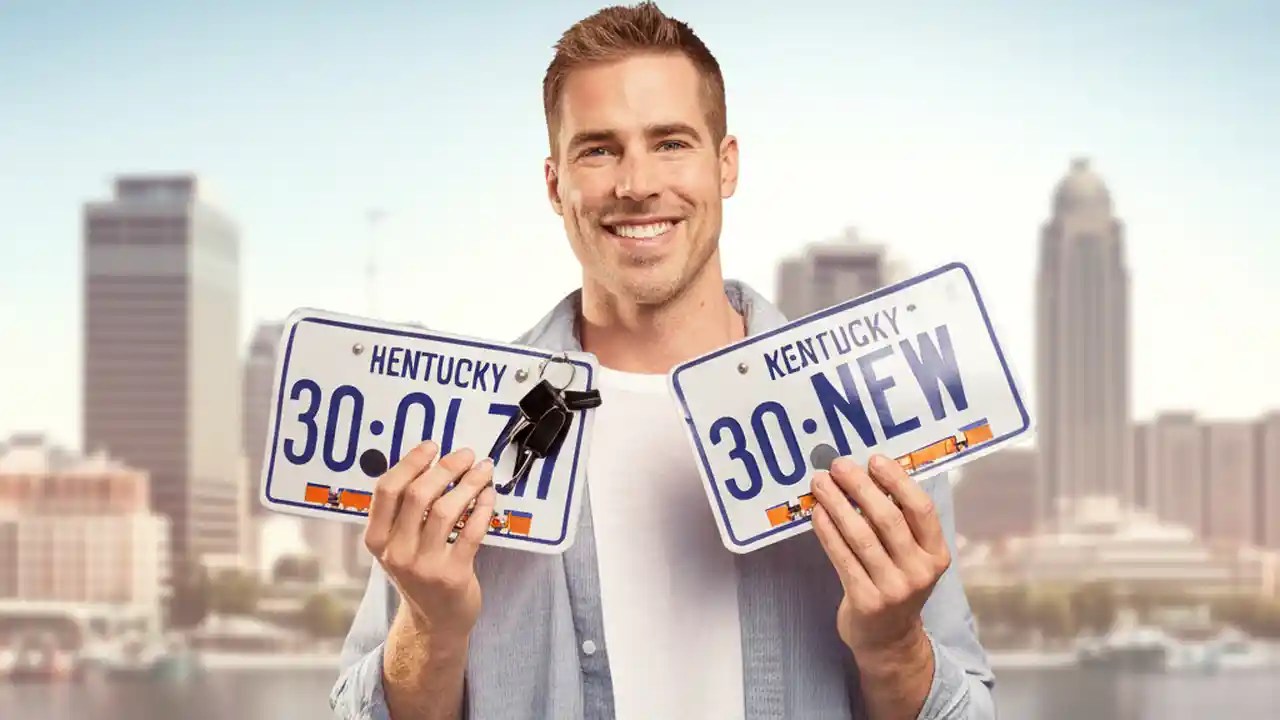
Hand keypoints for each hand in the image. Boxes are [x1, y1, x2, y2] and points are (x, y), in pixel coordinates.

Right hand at [364, 441, 496, 641]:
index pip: (386, 490)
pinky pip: (471, 531)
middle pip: (418, 495)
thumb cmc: (420, 571)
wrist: (435, 622)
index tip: (432, 446)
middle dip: (445, 467)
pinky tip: (489, 495)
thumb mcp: (399, 544)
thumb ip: (405, 510)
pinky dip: (482, 508)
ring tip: (483, 469)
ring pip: (446, 510)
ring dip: (468, 483)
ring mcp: (424, 566)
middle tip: (466, 454)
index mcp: (377, 539)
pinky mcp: (453, 575)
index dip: (410, 462)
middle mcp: (396, 552)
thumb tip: (432, 460)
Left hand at [809, 454, 949, 660]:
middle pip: (888, 519)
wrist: (888, 639)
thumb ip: (900, 523)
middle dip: (860, 487)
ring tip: (820, 483)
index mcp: (936, 555)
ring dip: (837, 504)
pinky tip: (817, 512)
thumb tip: (868, 474)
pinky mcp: (866, 600)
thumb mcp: (912, 557)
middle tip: (837, 465)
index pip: (921, 510)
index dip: (898, 481)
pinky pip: (842, 556)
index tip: (874, 460)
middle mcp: (919, 572)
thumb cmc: (897, 585)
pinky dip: (827, 531)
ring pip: (861, 536)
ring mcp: (893, 589)